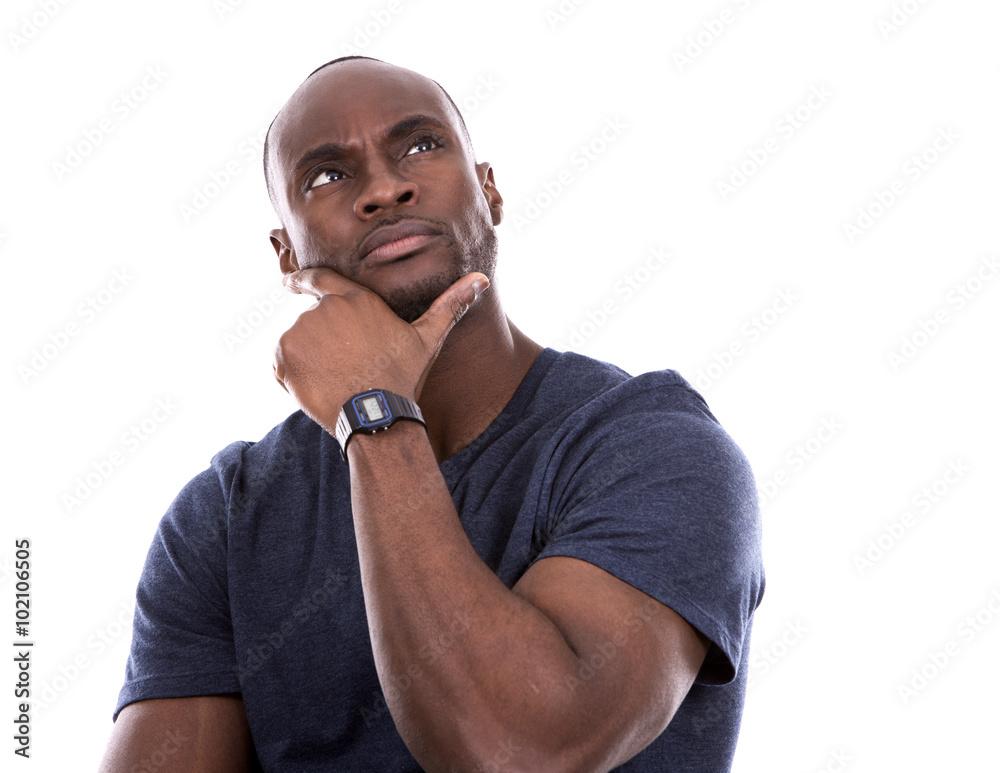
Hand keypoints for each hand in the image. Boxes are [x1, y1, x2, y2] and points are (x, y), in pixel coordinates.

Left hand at [273, 267, 488, 433]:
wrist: (376, 413)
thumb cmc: (402, 376)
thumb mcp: (428, 339)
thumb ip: (449, 305)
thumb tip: (481, 280)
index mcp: (355, 298)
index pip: (319, 279)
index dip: (301, 280)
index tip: (288, 282)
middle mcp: (324, 308)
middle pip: (312, 322)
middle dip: (321, 344)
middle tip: (341, 371)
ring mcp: (301, 330)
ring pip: (296, 344)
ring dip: (307, 361)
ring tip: (335, 382)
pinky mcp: (284, 354)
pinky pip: (281, 365)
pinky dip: (292, 378)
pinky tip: (318, 390)